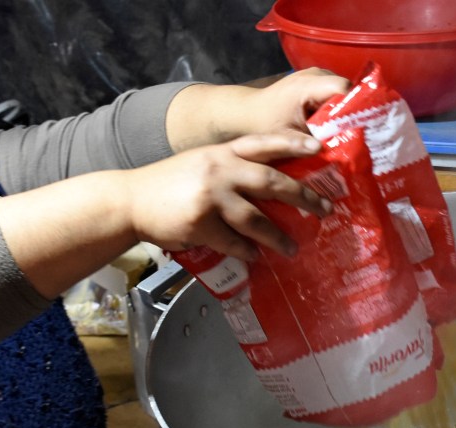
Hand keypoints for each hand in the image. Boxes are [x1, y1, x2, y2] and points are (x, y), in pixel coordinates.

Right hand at [121, 133, 331, 261]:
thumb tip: (266, 185)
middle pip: (272, 181)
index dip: (294, 143)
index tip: (320, 148)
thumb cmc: (168, 184)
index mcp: (223, 153)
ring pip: (256, 219)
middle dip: (303, 196)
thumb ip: (229, 168)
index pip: (265, 143)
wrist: (130, 201)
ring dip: (278, 236)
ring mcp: (211, 197)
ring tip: (293, 248)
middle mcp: (220, 170)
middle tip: (325, 208)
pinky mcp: (200, 223)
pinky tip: (256, 257)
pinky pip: (233, 242)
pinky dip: (247, 252)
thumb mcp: (200, 163)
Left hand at [238, 68, 350, 135]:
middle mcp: (315, 74)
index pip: (343, 88)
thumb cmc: (264, 124)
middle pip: (347, 89)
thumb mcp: (285, 138)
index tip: (360, 127)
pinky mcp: (316, 81)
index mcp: (306, 85)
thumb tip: (335, 154)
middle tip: (357, 134)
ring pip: (343, 91)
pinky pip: (335, 93)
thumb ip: (308, 144)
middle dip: (352, 111)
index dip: (355, 106)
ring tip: (347, 131)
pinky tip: (335, 125)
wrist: (250, 111)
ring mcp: (316, 75)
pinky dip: (338, 108)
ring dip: (345, 110)